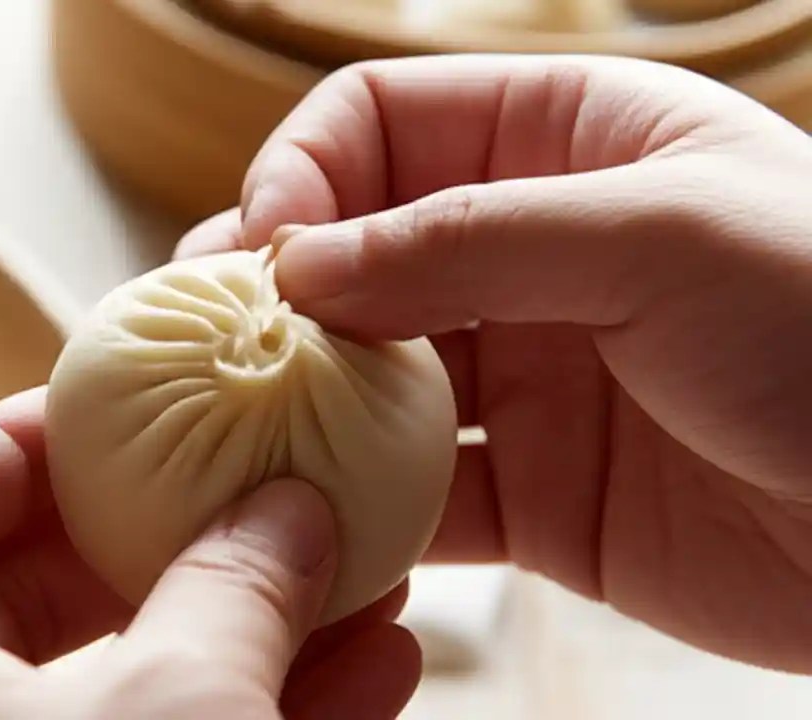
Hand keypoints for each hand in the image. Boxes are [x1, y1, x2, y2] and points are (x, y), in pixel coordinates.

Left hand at [0, 387, 418, 718]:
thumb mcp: (179, 714)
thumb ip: (233, 589)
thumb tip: (292, 510)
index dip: (6, 437)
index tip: (117, 412)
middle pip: (14, 589)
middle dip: (158, 537)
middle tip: (253, 489)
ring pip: (101, 686)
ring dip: (230, 625)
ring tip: (348, 575)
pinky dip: (247, 713)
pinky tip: (366, 676)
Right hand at [176, 55, 811, 672]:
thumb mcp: (661, 237)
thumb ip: (467, 240)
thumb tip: (299, 264)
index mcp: (568, 144)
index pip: (385, 120)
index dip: (307, 169)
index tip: (268, 246)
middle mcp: (530, 255)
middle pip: (355, 252)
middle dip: (276, 293)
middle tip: (211, 339)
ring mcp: (524, 377)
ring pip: (367, 379)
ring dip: (300, 405)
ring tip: (235, 435)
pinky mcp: (531, 492)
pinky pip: (414, 495)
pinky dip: (356, 510)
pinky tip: (310, 521)